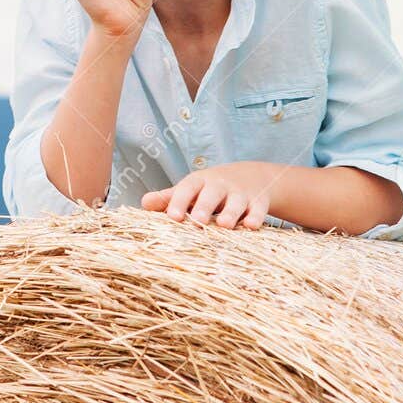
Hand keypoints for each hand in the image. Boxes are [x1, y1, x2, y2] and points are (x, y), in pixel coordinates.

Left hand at [141, 161, 282, 228]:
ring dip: (231, 213)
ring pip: (237, 202)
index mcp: (199, 182)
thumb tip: (143, 203)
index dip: (179, 201)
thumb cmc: (211, 188)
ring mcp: (241, 193)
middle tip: (198, 221)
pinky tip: (251, 226)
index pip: (187, 189)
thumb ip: (169, 198)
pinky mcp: (259, 201)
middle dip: (205, 206)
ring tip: (224, 225)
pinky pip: (258, 209)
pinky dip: (256, 217)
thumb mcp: (191, 189)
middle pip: (212, 194)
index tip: (172, 217)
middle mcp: (220, 185)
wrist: (252, 176)